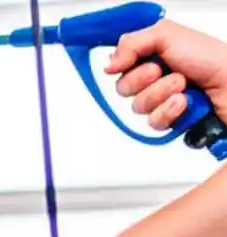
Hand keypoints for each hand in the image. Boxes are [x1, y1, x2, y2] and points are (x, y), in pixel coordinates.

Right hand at [105, 19, 226, 130]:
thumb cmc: (209, 58)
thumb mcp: (166, 35)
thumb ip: (130, 43)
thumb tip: (107, 66)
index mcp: (153, 54)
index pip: (119, 64)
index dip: (123, 64)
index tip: (133, 60)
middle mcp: (156, 77)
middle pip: (123, 87)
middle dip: (142, 80)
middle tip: (162, 71)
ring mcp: (162, 100)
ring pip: (138, 107)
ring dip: (160, 94)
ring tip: (183, 87)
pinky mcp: (171, 120)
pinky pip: (153, 123)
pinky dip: (169, 112)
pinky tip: (184, 104)